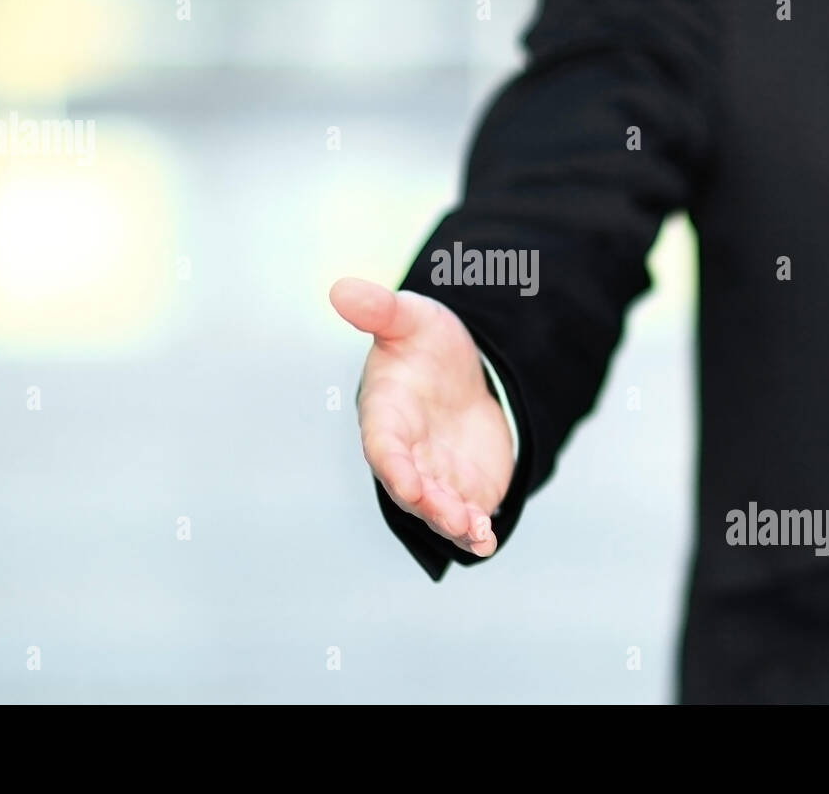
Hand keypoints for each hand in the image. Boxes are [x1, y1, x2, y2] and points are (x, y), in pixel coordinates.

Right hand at [330, 277, 514, 556]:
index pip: (384, 448)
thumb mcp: (410, 319)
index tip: (408, 483)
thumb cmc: (424, 346)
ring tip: (475, 530)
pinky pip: (466, 517)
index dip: (395, 467)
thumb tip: (341, 289)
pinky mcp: (464, 489)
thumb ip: (381, 310)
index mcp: (387, 416)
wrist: (462, 373)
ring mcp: (435, 476)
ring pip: (439, 510)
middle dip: (431, 504)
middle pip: (412, 489)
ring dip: (454, 523)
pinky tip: (487, 538)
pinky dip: (475, 532)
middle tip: (454, 515)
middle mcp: (407, 455)